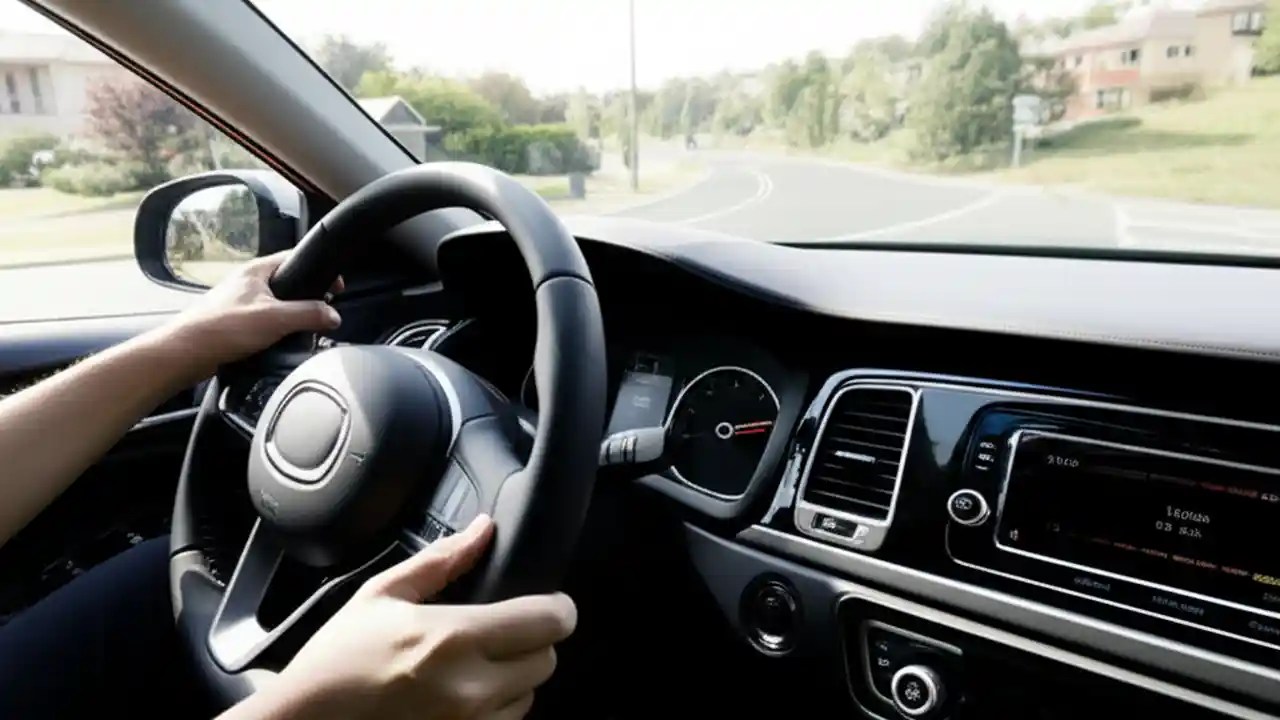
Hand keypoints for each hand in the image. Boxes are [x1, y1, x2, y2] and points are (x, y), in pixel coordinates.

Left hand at [164, 250, 342, 377]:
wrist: (186, 353)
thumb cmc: (223, 328)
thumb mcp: (275, 319)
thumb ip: (308, 314)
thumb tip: (334, 315)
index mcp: (256, 271)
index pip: (295, 258)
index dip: (318, 270)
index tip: (336, 287)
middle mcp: (247, 282)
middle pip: (288, 283)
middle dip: (307, 297)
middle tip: (322, 311)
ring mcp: (239, 302)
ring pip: (276, 304)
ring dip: (291, 316)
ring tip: (303, 329)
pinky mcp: (235, 322)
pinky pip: (265, 320)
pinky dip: (277, 329)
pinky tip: (280, 342)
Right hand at [271, 515, 575, 719]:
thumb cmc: (337, 661)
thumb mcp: (382, 595)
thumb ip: (441, 561)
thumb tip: (483, 530)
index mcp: (454, 638)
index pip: (549, 621)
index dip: (556, 607)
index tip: (546, 602)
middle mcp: (471, 688)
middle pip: (547, 659)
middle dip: (533, 641)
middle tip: (504, 631)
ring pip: (530, 696)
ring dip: (515, 678)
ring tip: (474, 666)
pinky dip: (496, 709)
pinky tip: (464, 695)